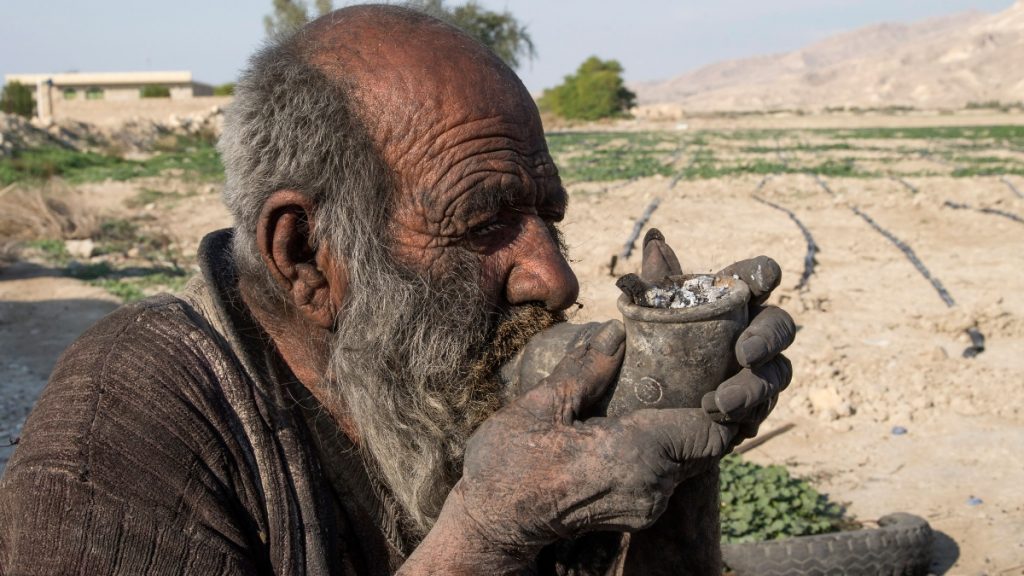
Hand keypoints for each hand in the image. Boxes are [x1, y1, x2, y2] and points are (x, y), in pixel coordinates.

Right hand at [403, 321, 736, 572]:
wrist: (491, 525)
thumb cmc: (508, 467)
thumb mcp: (541, 406)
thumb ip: (585, 369)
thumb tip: (615, 332)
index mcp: (637, 456)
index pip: (712, 430)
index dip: (725, 399)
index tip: (713, 368)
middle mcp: (653, 487)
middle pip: (706, 444)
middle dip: (706, 405)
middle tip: (693, 365)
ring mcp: (647, 506)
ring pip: (688, 459)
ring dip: (684, 425)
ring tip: (668, 385)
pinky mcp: (636, 512)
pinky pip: (669, 472)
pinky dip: (667, 444)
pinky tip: (645, 415)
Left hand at [641, 229, 794, 448]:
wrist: (634, 414)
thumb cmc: (641, 353)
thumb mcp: (641, 320)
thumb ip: (652, 286)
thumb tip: (655, 242)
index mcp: (727, 300)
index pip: (754, 278)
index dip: (763, 274)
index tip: (763, 278)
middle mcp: (750, 331)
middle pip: (779, 325)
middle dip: (767, 338)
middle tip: (744, 353)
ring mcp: (756, 372)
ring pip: (777, 373)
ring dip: (754, 387)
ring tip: (718, 402)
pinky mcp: (751, 409)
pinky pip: (764, 410)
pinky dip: (749, 416)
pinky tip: (731, 426)